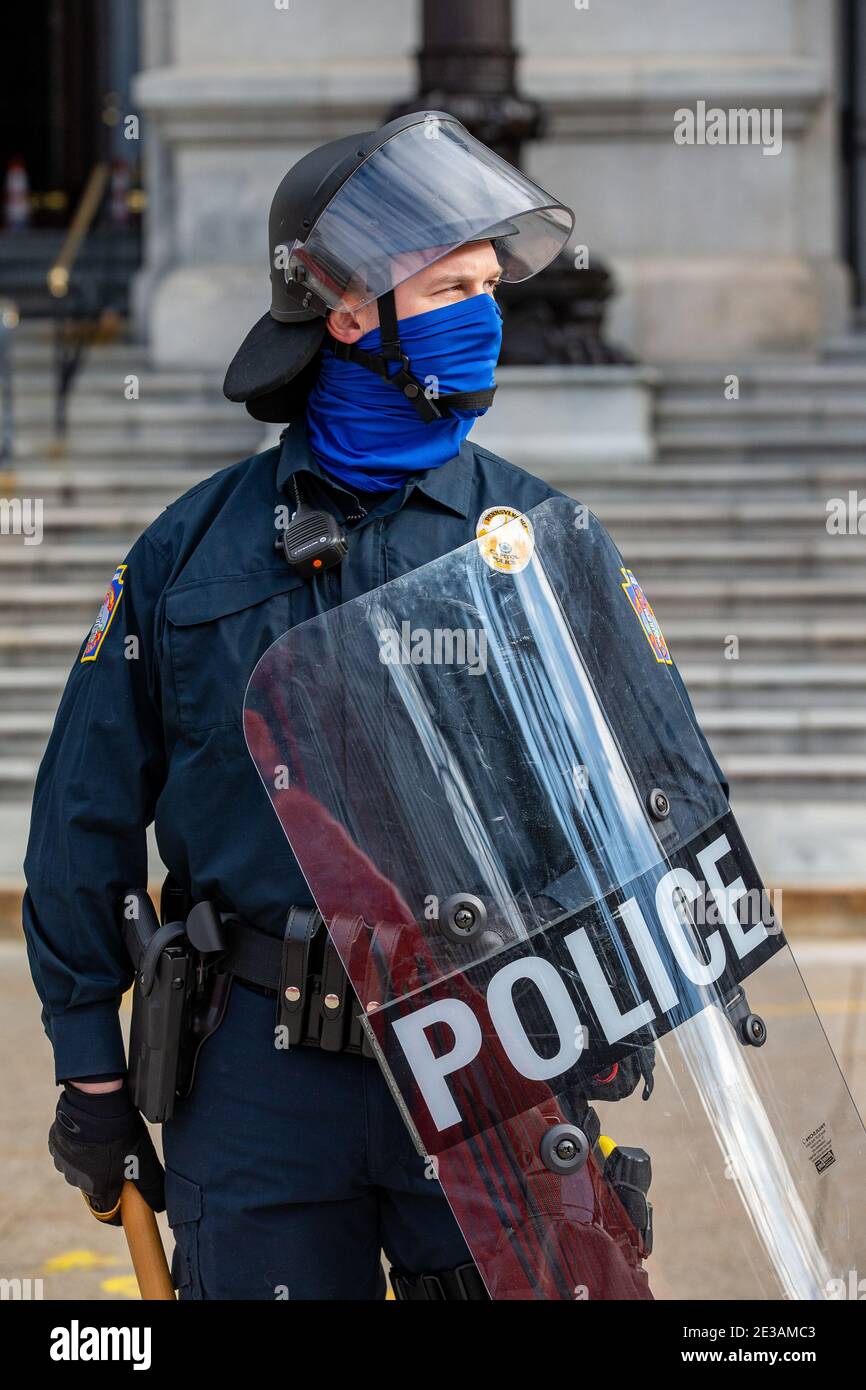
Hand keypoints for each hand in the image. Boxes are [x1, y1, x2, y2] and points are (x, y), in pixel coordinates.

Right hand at [48, 1082, 164, 1225]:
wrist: (97, 1103)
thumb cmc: (122, 1135)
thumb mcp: (145, 1163)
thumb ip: (151, 1189)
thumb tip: (158, 1206)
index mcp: (98, 1190)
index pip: (106, 1213)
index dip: (119, 1210)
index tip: (127, 1202)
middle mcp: (76, 1181)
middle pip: (94, 1188)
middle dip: (108, 1178)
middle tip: (122, 1159)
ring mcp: (64, 1162)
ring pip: (81, 1168)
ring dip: (92, 1161)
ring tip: (108, 1141)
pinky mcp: (56, 1144)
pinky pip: (69, 1151)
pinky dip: (80, 1146)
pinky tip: (92, 1133)